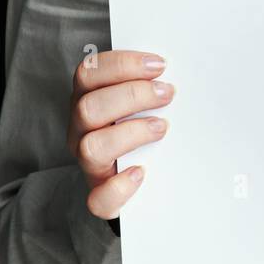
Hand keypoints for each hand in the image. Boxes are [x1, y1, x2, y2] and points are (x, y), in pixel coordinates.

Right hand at [68, 50, 173, 219]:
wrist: (144, 180)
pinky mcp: (100, 196)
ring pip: (91, 147)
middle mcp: (81, 130)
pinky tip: (143, 172)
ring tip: (162, 128)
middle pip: (88, 107)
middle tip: (168, 93)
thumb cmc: (146, 127)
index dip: (122, 64)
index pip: (88, 73)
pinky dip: (121, 186)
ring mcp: (88, 164)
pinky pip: (98, 198)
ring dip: (131, 133)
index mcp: (87, 99)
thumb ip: (151, 83)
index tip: (160, 65)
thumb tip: (182, 69)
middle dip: (132, 95)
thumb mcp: (143, 100)